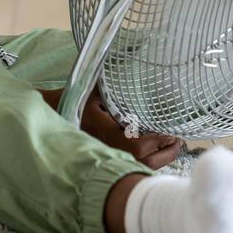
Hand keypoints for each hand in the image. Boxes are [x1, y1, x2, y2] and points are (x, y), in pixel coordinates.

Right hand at [40, 88, 184, 168]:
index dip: (158, 140)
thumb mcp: (96, 89)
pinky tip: (157, 150)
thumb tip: (139, 65)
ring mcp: (108, 155)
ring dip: (160, 158)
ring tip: (172, 144)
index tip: (171, 131)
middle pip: (144, 161)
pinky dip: (150, 160)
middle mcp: (108, 148)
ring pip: (141, 167)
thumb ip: (116, 85)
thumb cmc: (76, 99)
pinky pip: (134, 165)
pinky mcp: (109, 158)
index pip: (138, 144)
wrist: (54, 114)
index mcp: (105, 131)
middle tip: (178, 139)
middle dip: (165, 152)